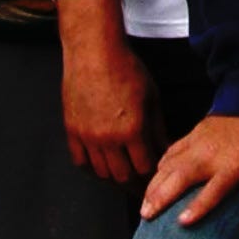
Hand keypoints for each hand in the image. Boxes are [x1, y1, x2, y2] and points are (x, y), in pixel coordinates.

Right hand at [55, 0, 149, 184]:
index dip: (152, 175)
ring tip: (124, 177)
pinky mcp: (72, 130)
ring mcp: (87, 136)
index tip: (157, 177)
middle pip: (122, 176)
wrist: (94, 52)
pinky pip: (80, 160)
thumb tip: (166, 148)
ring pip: (101, 172)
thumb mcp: (151, 97)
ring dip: (114, 178)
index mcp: (132, 130)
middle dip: (135, 184)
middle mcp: (108, 138)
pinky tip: (101, 165)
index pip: (144, 167)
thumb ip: (157, 127)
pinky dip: (91, 167)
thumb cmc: (126, 69)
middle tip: (143, 186)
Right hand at [144, 111, 238, 225]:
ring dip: (155, 184)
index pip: (214, 189)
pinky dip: (160, 164)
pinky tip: (152, 177)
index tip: (182, 222)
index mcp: (235, 164)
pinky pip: (171, 151)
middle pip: (182, 178)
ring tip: (143, 204)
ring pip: (170, 165)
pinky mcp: (193, 134)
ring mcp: (200, 143)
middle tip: (146, 215)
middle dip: (162, 197)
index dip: (198, 206)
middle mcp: (212, 155)